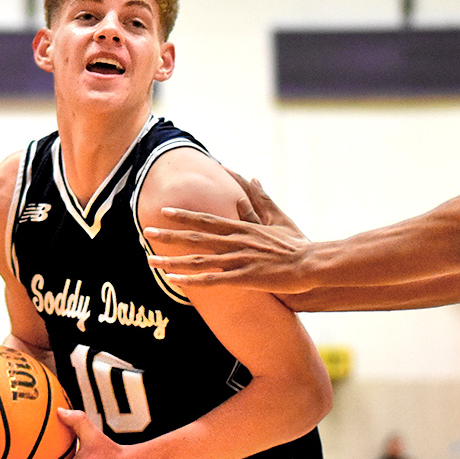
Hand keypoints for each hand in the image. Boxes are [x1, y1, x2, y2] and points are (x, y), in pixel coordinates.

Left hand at [144, 176, 313, 291]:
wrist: (312, 263)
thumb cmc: (295, 244)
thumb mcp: (278, 217)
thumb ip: (262, 199)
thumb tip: (253, 177)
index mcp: (242, 228)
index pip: (207, 219)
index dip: (183, 215)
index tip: (164, 210)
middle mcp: (236, 241)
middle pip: (196, 237)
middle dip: (169, 234)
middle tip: (146, 231)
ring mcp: (240, 259)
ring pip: (199, 259)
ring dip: (172, 260)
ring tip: (150, 261)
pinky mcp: (246, 277)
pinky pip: (214, 280)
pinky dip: (193, 280)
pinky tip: (175, 281)